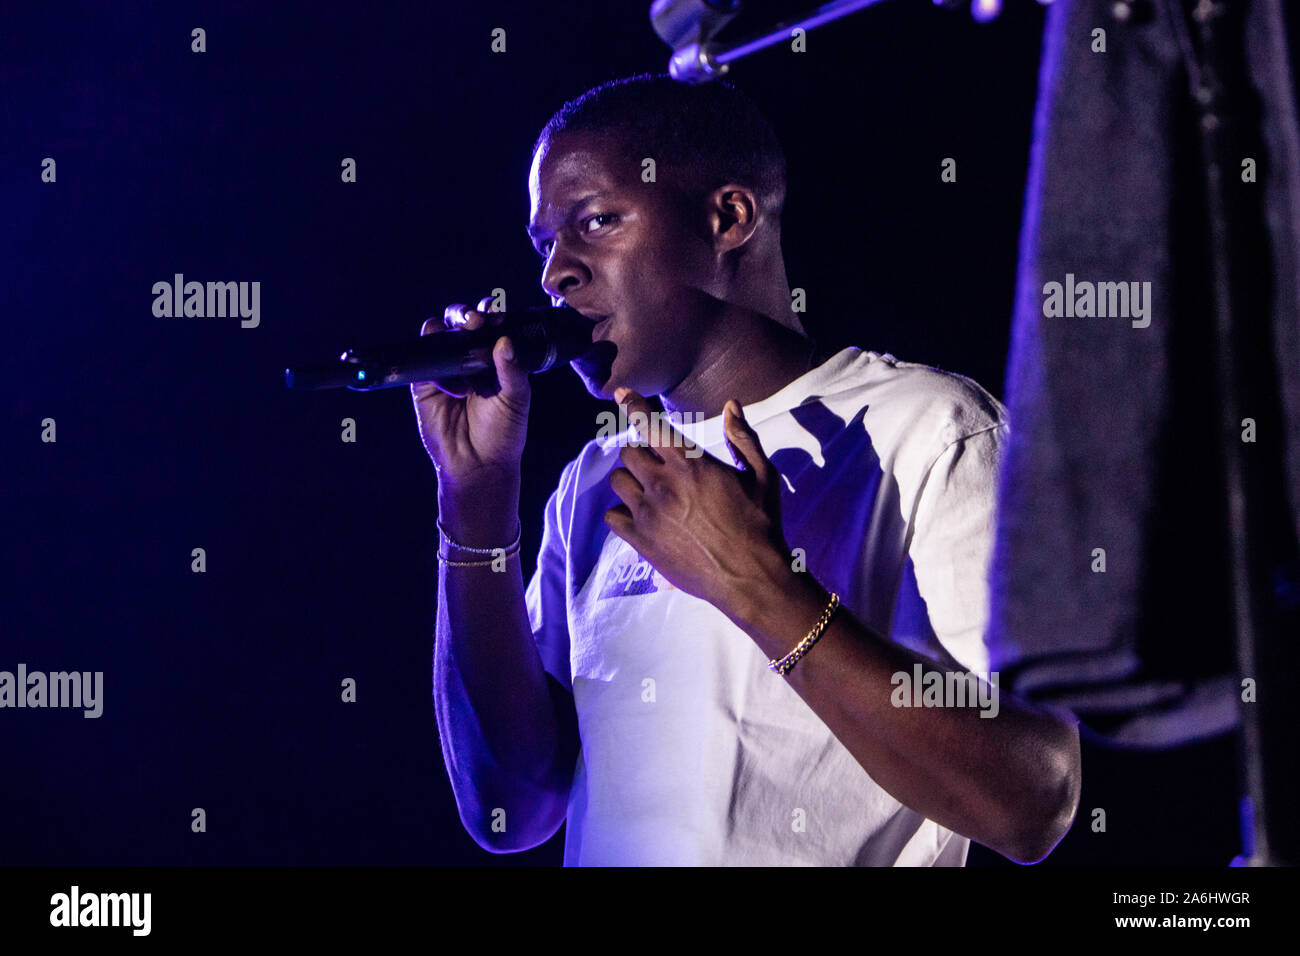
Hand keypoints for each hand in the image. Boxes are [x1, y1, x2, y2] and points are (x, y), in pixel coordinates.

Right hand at [410, 295, 530, 488]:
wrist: (478, 464)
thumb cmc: (503, 433)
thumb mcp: (516, 399)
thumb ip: (512, 370)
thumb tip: (504, 340)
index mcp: (495, 360)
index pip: (490, 328)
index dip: (491, 316)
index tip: (495, 313)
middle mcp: (469, 360)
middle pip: (461, 325)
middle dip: (466, 315)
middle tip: (475, 320)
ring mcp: (445, 370)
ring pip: (440, 336)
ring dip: (448, 326)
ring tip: (463, 330)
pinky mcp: (424, 383)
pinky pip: (422, 358)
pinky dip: (431, 351)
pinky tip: (446, 360)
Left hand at [602, 389, 794, 618]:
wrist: (751, 576)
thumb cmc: (762, 523)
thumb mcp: (763, 475)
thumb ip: (743, 438)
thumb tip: (731, 405)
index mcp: (690, 463)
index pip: (650, 424)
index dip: (633, 405)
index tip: (621, 394)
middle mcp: (663, 483)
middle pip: (628, 452)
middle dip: (640, 453)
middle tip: (657, 466)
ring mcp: (648, 513)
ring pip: (617, 481)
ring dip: (630, 481)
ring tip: (649, 492)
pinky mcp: (640, 541)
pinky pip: (612, 516)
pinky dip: (622, 513)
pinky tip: (640, 518)